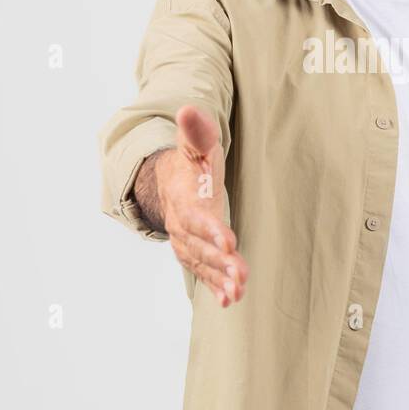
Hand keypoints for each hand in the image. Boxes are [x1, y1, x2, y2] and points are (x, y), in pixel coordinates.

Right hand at [153, 104, 246, 307]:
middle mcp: (183, 226)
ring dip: (220, 280)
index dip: (212, 230)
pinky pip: (204, 275)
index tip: (229, 241)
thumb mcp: (195, 146)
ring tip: (238, 293)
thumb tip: (189, 109)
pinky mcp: (194, 256)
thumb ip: (196, 132)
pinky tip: (232, 301)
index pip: (197, 217)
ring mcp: (186, 244)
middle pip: (201, 248)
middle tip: (240, 275)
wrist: (168, 186)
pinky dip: (216, 288)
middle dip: (220, 262)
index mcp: (185, 199)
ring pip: (203, 265)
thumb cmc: (191, 166)